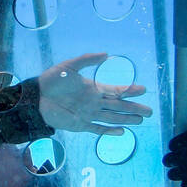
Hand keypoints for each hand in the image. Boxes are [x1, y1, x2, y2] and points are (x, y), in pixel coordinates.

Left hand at [37, 52, 152, 135]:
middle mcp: (94, 102)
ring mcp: (88, 114)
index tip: (143, 90)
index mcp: (93, 88)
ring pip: (112, 118)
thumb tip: (106, 54)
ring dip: (126, 119)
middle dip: (134, 108)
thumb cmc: (52, 80)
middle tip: (150, 111)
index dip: (129, 91)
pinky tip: (121, 132)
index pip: (116, 91)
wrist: (36, 97)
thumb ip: (87, 60)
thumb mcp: (69, 66)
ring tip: (141, 120)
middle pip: (118, 106)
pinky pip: (97, 129)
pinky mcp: (80, 125)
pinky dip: (108, 131)